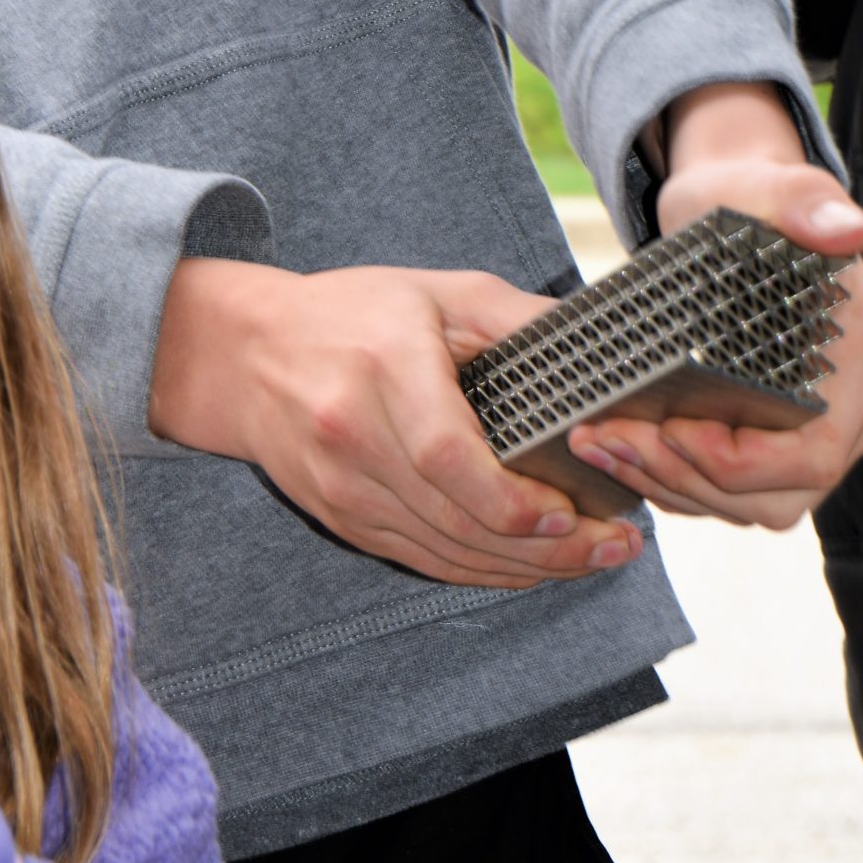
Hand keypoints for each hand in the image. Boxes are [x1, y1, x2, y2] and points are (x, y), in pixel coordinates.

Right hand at [148, 257, 645, 586]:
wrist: (245, 353)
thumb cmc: (351, 314)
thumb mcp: (436, 292)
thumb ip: (518, 318)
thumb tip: (602, 344)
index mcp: (383, 368)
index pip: (446, 456)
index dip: (511, 499)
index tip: (570, 510)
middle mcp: (353, 435)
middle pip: (457, 519)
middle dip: (546, 547)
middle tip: (616, 546)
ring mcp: (342, 487)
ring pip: (444, 553)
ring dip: (524, 569)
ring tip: (590, 558)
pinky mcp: (340, 518)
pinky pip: (421, 560)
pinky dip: (480, 569)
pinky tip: (529, 562)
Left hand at [568, 85, 862, 525]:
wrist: (731, 206)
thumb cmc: (743, 196)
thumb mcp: (763, 189)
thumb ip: (803, 202)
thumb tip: (849, 230)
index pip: (812, 456)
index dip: (731, 462)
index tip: (657, 430)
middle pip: (784, 493)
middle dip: (686, 479)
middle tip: (602, 440)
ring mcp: (830, 430)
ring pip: (758, 503)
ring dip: (674, 487)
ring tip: (599, 445)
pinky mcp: (787, 439)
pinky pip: (741, 491)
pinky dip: (680, 481)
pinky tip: (622, 452)